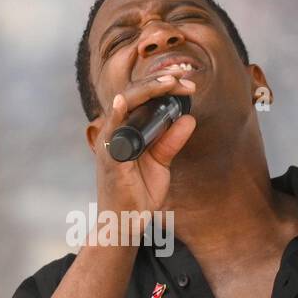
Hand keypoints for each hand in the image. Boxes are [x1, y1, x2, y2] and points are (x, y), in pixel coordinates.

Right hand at [87, 71, 196, 224]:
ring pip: (124, 105)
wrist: (125, 222)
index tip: (188, 82)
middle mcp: (116, 130)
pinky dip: (116, 115)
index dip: (164, 87)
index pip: (144, 99)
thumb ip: (171, 142)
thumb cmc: (138, 193)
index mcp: (128, 130)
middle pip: (136, 96)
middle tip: (184, 76)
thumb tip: (188, 119)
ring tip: (169, 82)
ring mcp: (110, 142)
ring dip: (147, 91)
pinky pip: (111, 132)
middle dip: (161, 83)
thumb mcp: (162, 164)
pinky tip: (124, 102)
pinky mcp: (108, 158)